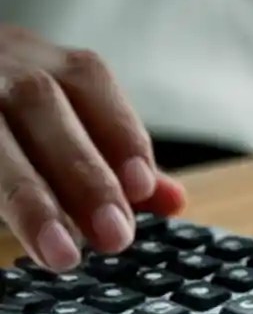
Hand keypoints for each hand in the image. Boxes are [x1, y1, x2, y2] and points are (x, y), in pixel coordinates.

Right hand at [0, 26, 185, 270]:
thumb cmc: (19, 122)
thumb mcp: (70, 129)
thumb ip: (117, 162)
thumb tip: (174, 200)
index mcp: (43, 60)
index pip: (88, 80)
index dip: (118, 132)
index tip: (140, 188)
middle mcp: (0, 63)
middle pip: (37, 102)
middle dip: (82, 173)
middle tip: (113, 236)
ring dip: (29, 199)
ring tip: (60, 254)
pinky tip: (16, 238)